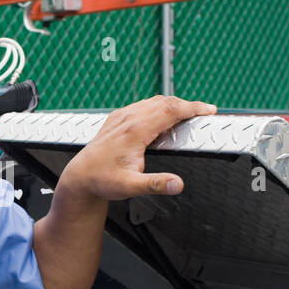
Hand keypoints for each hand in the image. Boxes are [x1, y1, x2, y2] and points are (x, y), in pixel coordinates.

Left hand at [60, 94, 216, 202]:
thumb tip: (177, 184)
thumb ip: (155, 184)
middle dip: (188, 105)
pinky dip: (159, 107)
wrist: (79, 177)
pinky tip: (164, 117)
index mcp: (135, 130)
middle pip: (165, 102)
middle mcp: (128, 118)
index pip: (170, 110)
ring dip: (174, 104)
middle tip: (205, 112)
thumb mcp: (130, 187)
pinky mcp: (118, 118)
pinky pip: (143, 105)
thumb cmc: (101, 180)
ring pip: (154, 101)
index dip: (193, 108)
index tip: (209, 110)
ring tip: (189, 114)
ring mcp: (122, 116)